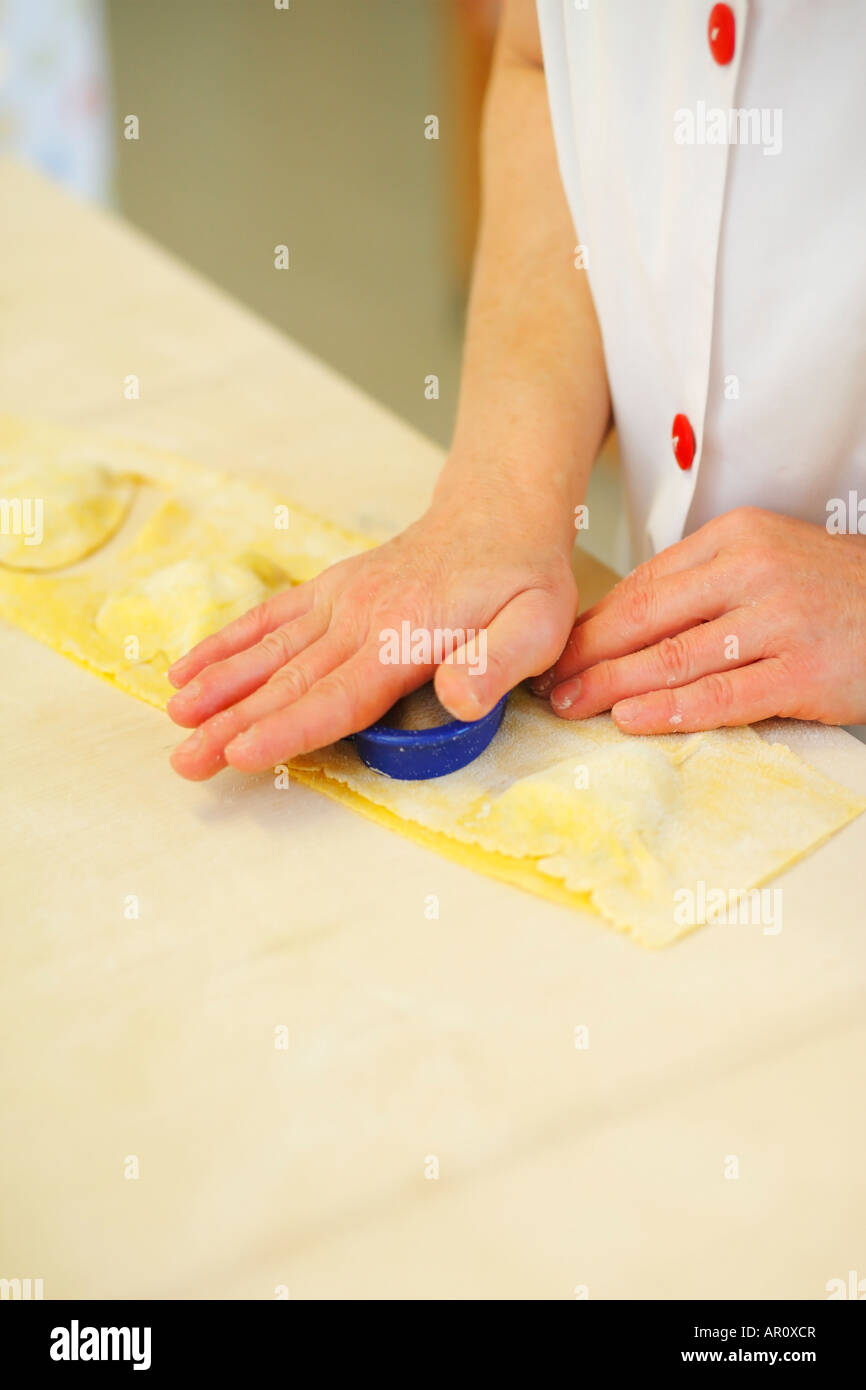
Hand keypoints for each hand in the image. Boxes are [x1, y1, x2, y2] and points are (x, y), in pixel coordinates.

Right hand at [167, 492, 577, 778]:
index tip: (241, 754)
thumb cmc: (522, 581)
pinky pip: (269, 618)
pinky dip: (227, 643)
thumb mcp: (538, 623)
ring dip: (218, 686)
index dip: (288, 727)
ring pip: (269, 652)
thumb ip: (498, 661)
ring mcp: (339, 602)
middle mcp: (361, 619)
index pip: (338, 693)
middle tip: (186, 762)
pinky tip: (188, 668)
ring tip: (174, 720)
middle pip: (289, 681)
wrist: (499, 514)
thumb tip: (457, 697)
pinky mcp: (329, 592)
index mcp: (406, 637)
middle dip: (232, 723)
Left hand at [531, 506, 865, 732]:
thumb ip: (700, 585)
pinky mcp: (802, 673)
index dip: (592, 623)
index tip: (556, 649)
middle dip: (587, 656)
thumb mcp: (766, 562)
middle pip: (647, 619)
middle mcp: (752, 572)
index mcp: (734, 539)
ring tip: (572, 706)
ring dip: (612, 686)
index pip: (644, 584)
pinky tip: (631, 720)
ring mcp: (779, 622)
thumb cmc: (834, 591)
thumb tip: (620, 622)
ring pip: (674, 659)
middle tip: (546, 684)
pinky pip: (722, 695)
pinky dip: (670, 711)